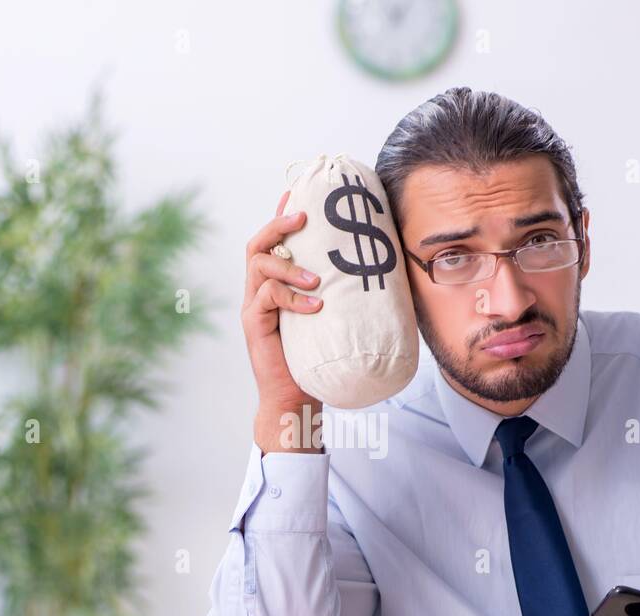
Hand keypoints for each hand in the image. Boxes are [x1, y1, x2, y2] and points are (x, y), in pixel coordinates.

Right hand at [242, 190, 323, 451]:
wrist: (297, 398)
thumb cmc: (317, 357)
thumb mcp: (331, 316)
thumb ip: (339, 293)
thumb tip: (385, 270)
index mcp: (275, 283)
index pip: (273, 241)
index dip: (281, 215)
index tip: (298, 194)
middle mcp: (259, 290)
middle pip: (257, 244)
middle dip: (278, 225)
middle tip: (302, 218)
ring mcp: (254, 307)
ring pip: (259, 266)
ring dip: (289, 265)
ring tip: (317, 278)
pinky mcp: (254, 325)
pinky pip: (268, 297)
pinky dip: (293, 298)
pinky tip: (316, 305)